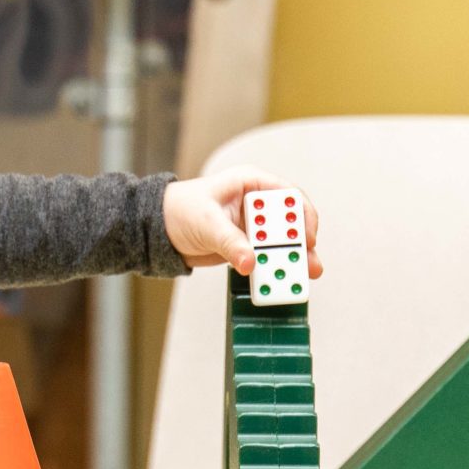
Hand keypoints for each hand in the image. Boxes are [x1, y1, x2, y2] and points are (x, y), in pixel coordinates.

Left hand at [162, 166, 321, 277]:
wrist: (159, 229)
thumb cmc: (179, 210)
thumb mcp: (206, 223)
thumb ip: (230, 242)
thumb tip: (249, 263)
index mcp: (250, 184)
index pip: (288, 196)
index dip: (302, 215)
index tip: (307, 237)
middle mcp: (256, 204)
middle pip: (290, 223)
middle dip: (301, 244)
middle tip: (309, 264)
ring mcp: (253, 225)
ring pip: (282, 243)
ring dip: (292, 261)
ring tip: (300, 281)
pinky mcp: (246, 245)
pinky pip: (267, 257)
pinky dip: (275, 269)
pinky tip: (282, 284)